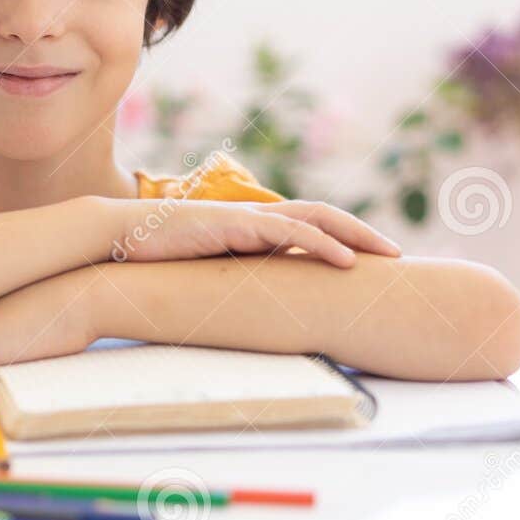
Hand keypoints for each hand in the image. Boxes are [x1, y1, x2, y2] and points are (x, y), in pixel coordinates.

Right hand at [113, 198, 400, 269]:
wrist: (121, 238)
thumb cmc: (158, 259)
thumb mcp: (207, 271)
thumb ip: (234, 276)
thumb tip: (256, 303)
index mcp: (252, 227)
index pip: (310, 224)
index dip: (344, 237)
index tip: (374, 260)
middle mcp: (256, 217)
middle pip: (324, 215)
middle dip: (364, 233)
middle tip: (398, 255)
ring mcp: (248, 218)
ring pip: (316, 217)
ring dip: (356, 234)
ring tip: (387, 254)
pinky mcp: (237, 225)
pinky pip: (290, 232)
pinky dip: (323, 244)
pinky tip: (347, 260)